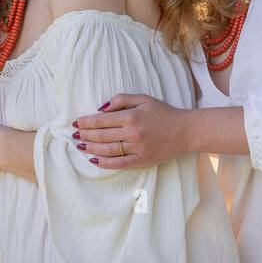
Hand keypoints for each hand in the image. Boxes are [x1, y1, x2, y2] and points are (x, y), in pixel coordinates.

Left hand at [72, 93, 190, 168]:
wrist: (186, 131)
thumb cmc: (164, 113)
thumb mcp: (144, 99)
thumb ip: (121, 99)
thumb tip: (100, 108)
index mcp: (132, 116)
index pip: (102, 120)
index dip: (86, 122)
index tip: (76, 123)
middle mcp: (133, 133)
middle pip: (101, 136)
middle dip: (85, 135)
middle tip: (75, 135)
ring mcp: (137, 148)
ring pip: (107, 150)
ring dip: (90, 148)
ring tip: (80, 146)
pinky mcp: (142, 160)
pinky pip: (119, 163)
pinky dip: (104, 163)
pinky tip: (94, 159)